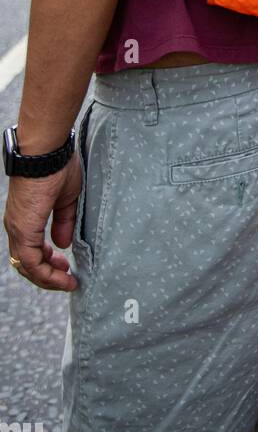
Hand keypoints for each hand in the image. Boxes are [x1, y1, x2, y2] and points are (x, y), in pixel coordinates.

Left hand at [4, 155, 81, 290]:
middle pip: (26, 263)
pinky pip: (31, 261)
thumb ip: (64, 222)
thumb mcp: (66, 198)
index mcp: (25, 218)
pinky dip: (46, 273)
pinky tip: (63, 274)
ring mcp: (17, 228)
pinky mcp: (23, 229)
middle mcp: (16, 226)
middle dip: (48, 274)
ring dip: (47, 277)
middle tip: (67, 276)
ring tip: (67, 280)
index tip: (66, 267)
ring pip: (26, 265)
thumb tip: (63, 244)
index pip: (30, 250)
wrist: (46, 150)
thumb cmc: (57, 167)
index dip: (48, 263)